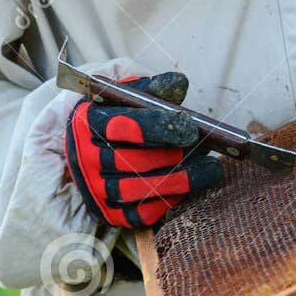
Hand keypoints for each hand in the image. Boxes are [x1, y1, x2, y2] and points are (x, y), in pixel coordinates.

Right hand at [64, 72, 224, 227]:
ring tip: (209, 170)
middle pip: (132, 161)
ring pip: (139, 190)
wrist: (91, 148)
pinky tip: (188, 188)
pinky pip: (142, 213)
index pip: (121, 126)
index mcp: (89, 123)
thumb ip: (152, 89)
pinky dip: (168, 201)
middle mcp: (86, 158)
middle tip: (204, 149)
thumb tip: (179, 83)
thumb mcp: (127, 97)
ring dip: (179, 181)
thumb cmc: (115, 117)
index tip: (189, 127)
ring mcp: (96, 188)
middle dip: (172, 155)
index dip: (156, 127)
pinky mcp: (110, 213)